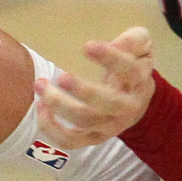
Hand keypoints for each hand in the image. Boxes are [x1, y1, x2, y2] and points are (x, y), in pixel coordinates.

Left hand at [33, 26, 154, 148]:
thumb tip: (118, 43)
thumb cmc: (132, 68)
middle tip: (62, 77)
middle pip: (106, 104)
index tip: (87, 46)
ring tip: (40, 85)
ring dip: (59, 104)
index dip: (110, 59)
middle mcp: (126, 109)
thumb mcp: (141, 48)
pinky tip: (41, 106)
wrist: (137, 102)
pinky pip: (70, 140)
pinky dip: (52, 128)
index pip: (128, 71)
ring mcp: (109, 127)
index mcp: (139, 83)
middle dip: (83, 91)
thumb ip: (134, 40)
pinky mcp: (92, 138)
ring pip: (84, 121)